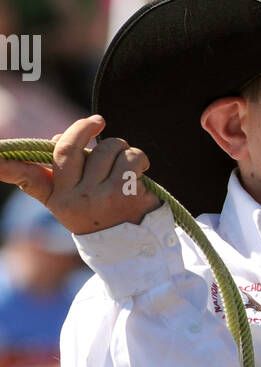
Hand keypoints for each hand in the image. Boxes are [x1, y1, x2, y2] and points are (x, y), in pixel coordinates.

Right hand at [0, 115, 160, 234]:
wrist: (134, 245)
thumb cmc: (104, 211)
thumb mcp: (78, 196)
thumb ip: (66, 169)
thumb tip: (56, 138)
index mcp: (54, 197)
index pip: (25, 176)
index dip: (5, 164)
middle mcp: (70, 199)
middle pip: (68, 147)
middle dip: (84, 127)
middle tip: (98, 121)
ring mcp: (95, 197)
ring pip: (106, 148)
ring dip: (121, 149)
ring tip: (126, 166)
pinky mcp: (121, 193)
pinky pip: (129, 157)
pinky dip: (139, 159)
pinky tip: (140, 173)